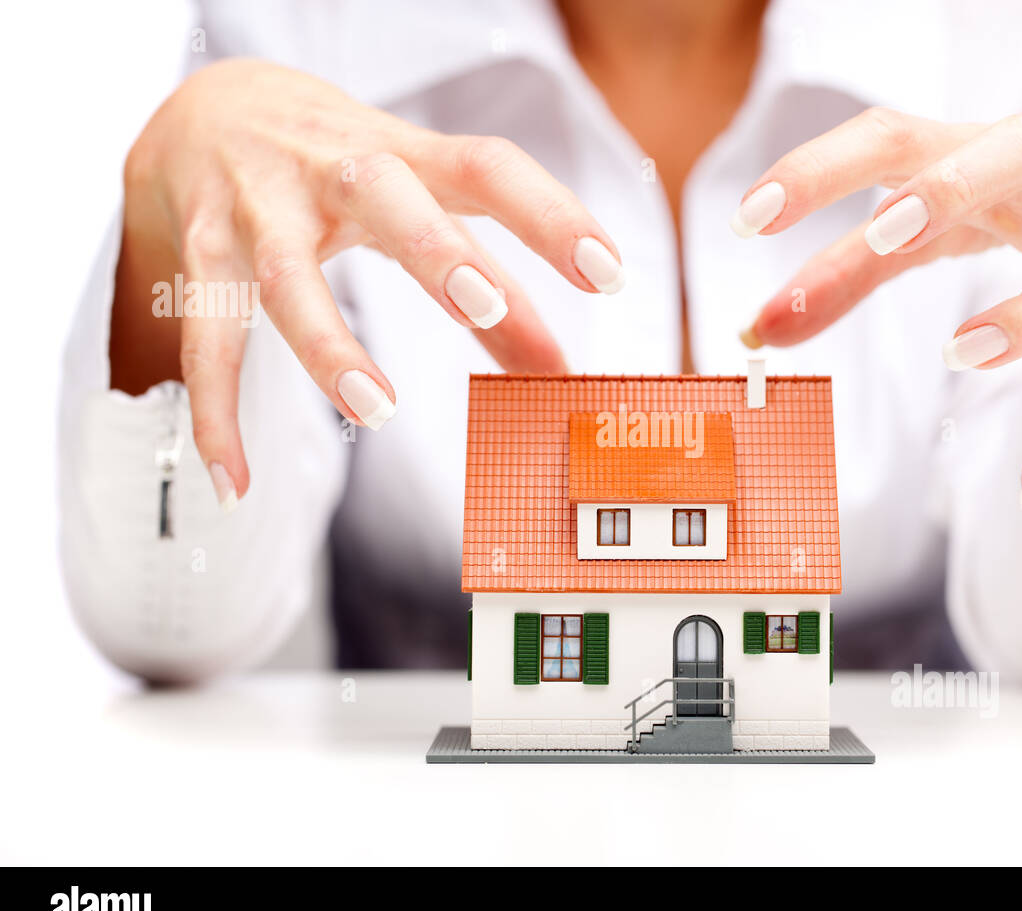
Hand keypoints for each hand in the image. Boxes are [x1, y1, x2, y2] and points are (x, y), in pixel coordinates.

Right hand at [111, 59, 623, 508]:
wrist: (210, 106)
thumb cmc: (345, 163)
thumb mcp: (423, 205)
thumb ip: (494, 283)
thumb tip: (561, 369)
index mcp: (406, 155)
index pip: (486, 168)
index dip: (548, 214)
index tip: (609, 272)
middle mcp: (332, 169)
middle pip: (383, 195)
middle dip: (431, 248)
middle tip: (481, 306)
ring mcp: (259, 207)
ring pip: (286, 275)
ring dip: (329, 344)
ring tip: (379, 408)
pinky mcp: (201, 250)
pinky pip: (208, 337)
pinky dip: (217, 413)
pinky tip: (235, 483)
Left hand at [733, 92, 1021, 506]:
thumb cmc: (1015, 187)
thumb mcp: (932, 219)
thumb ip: (846, 267)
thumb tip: (753, 330)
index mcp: (972, 143)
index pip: (892, 138)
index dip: (820, 171)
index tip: (749, 219)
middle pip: (1010, 154)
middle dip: (948, 193)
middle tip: (887, 235)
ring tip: (960, 353)